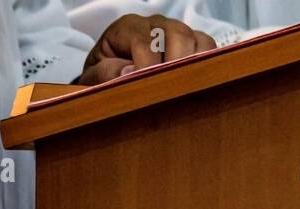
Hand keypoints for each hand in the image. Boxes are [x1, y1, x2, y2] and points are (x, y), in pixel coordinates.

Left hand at [78, 15, 216, 85]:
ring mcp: (174, 30)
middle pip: (176, 34)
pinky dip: (206, 63)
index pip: (145, 42)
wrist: (110, 74)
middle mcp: (153, 24)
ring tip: (180, 90)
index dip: (147, 68)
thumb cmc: (103, 75)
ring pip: (195, 38)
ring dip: (192, 66)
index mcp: (127, 28)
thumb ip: (105, 73)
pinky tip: (193, 83)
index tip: (145, 93)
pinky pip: (207, 45)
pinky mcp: (190, 42)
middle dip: (174, 65)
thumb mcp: (93, 77)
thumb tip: (128, 71)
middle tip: (166, 93)